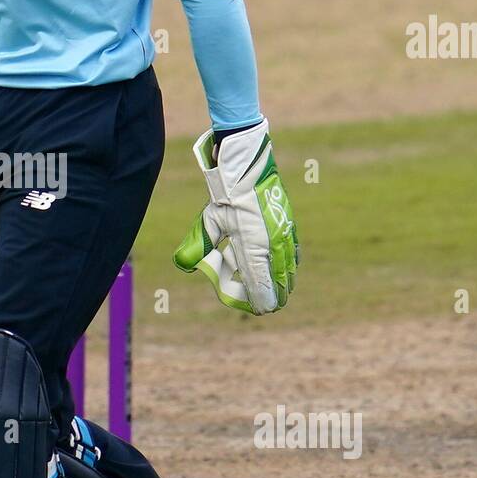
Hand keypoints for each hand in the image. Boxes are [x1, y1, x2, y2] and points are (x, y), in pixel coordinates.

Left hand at [173, 118, 298, 313]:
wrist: (247, 168)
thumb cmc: (226, 196)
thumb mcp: (209, 221)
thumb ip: (198, 246)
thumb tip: (182, 264)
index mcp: (252, 245)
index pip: (260, 282)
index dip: (261, 299)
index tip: (260, 309)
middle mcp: (272, 243)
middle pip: (278, 279)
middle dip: (274, 294)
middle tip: (269, 305)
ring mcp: (284, 233)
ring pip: (289, 267)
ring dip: (284, 282)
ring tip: (282, 292)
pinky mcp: (289, 224)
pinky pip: (293, 251)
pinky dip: (290, 264)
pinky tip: (289, 268)